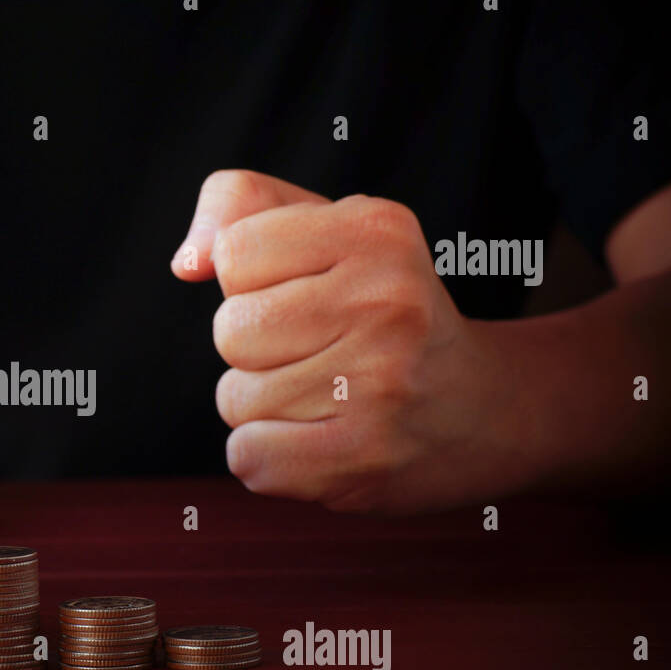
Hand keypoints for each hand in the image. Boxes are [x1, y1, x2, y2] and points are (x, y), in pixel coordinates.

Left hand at [172, 170, 518, 512]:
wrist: (483, 409)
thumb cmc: (377, 309)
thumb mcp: (324, 229)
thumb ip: (239, 209)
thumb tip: (187, 262)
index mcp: (376, 230)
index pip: (233, 253)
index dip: (251, 281)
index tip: (307, 292)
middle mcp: (387, 302)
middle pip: (229, 330)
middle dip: (254, 349)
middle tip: (320, 353)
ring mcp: (380, 386)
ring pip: (235, 399)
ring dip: (264, 406)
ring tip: (328, 397)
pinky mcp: (364, 460)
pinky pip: (248, 457)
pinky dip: (266, 458)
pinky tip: (318, 442)